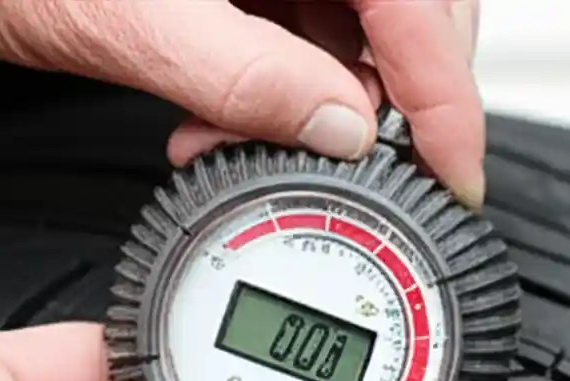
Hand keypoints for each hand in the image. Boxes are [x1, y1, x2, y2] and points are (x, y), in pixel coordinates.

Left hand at [0, 0, 485, 207]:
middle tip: (348, 172)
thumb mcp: (114, 12)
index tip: (455, 174)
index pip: (423, 5)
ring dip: (323, 102)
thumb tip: (339, 129)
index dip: (450, 100)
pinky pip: (303, 20)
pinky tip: (222, 115)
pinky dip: (281, 82)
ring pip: (359, 24)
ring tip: (243, 144)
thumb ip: (239, 73)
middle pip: (414, 12)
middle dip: (388, 104)